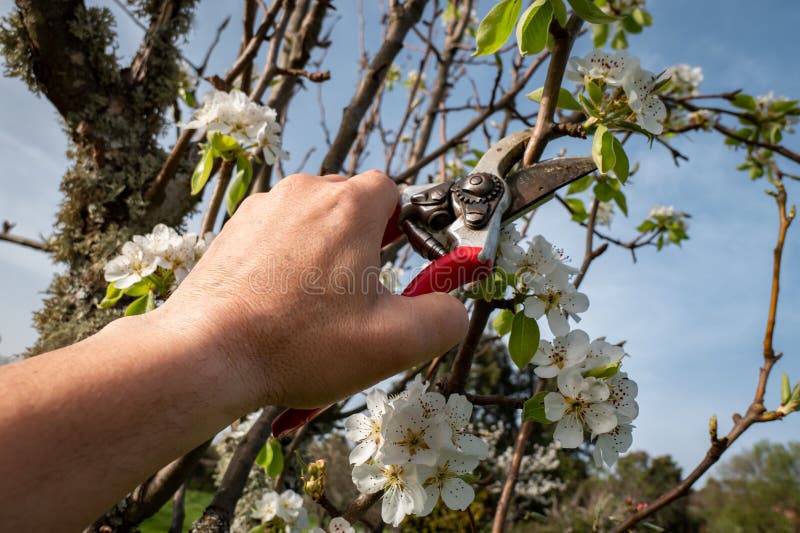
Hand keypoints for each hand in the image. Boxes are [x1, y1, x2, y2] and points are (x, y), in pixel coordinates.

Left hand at [156, 170, 468, 409]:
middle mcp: (304, 193)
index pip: (392, 189)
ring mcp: (262, 209)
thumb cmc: (299, 344)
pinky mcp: (231, 231)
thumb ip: (445, 318)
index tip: (398, 262)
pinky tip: (278, 305)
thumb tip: (453, 307)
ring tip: (315, 307)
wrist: (206, 353)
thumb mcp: (394, 343)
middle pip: (351, 201)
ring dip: (323, 252)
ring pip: (311, 218)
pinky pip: (275, 235)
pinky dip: (285, 261)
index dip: (403, 225)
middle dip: (364, 240)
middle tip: (359, 291)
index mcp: (349, 207)